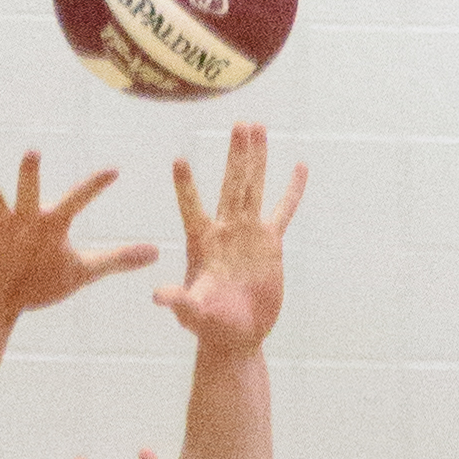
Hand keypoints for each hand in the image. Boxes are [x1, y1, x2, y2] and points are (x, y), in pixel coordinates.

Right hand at [0, 152, 157, 325]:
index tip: (114, 172)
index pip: (78, 200)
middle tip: (34, 152)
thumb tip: (157, 252)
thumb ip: (117, 260)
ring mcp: (0, 226)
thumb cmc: (43, 279)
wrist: (3, 299)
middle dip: (31, 174)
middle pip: (30, 191)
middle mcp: (26, 217)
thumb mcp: (82, 272)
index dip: (95, 188)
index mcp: (53, 223)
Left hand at [153, 124, 307, 352]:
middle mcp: (224, 230)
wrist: (237, 334)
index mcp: (201, 243)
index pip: (191, 208)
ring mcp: (247, 233)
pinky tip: (300, 166)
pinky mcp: (269, 243)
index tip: (178, 160)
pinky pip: (283, 210)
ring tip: (257, 127)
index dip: (186, 187)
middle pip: (230, 186)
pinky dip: (292, 190)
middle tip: (239, 123)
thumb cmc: (209, 325)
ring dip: (256, 159)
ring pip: (253, 188)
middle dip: (235, 156)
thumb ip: (178, 301)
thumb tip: (158, 296)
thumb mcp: (191, 314)